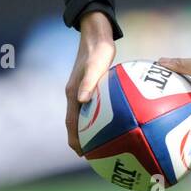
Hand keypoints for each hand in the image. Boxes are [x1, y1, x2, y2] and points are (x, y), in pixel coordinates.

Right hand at [66, 10, 116, 155]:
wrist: (96, 34)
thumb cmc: (98, 49)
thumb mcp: (96, 65)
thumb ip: (89, 82)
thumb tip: (82, 100)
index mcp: (73, 94)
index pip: (71, 123)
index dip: (75, 140)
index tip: (82, 154)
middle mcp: (76, 95)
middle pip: (77, 124)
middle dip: (84, 141)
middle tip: (96, 156)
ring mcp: (84, 91)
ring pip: (86, 117)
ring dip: (92, 132)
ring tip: (106, 145)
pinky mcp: (93, 87)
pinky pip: (96, 107)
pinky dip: (103, 118)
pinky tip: (119, 121)